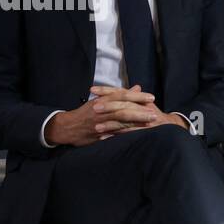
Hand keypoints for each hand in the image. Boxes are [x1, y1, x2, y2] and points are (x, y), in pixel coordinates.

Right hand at [44, 85, 184, 146]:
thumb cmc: (87, 112)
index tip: (152, 97)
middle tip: (155, 113)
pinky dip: (126, 134)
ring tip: (150, 123)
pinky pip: (114, 134)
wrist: (68, 126)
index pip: (123, 96)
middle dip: (140, 111)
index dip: (138, 96)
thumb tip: (138, 88)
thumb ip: (121, 94)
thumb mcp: (102, 100)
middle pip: (124, 109)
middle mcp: (101, 110)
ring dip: (136, 123)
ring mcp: (100, 122)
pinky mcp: (98, 134)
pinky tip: (137, 135)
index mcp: (103, 100)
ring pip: (120, 122)